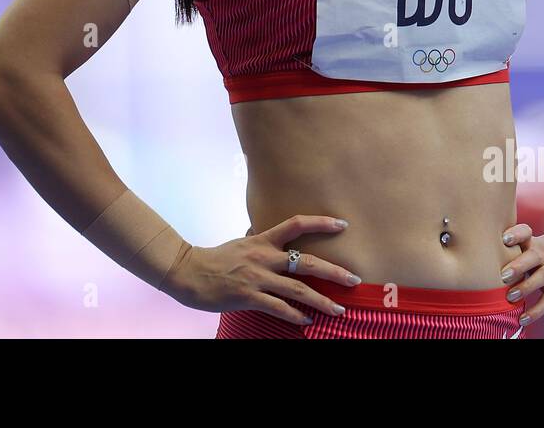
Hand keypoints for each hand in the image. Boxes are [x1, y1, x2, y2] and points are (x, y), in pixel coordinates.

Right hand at [162, 215, 358, 325]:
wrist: (189, 272)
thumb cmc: (215, 258)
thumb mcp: (242, 243)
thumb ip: (260, 241)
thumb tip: (271, 237)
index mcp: (263, 240)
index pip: (296, 224)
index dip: (321, 222)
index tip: (343, 225)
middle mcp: (264, 256)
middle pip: (307, 262)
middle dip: (334, 271)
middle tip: (355, 279)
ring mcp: (257, 277)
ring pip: (298, 290)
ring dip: (322, 301)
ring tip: (339, 309)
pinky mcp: (249, 297)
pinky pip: (279, 308)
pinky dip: (296, 316)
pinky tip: (307, 322)